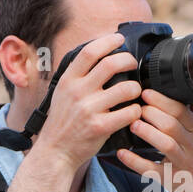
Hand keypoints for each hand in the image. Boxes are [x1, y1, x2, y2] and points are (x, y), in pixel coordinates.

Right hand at [6, 33, 141, 191]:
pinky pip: (129, 112)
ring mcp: (89, 110)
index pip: (89, 52)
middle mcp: (77, 92)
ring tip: (136, 93)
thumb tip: (99, 56)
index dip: (108, 41)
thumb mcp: (62, 93)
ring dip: (137, 89)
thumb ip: (78, 76)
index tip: (120, 39)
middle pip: (111, 64)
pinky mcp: (100, 127)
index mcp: (68, 80)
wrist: (55, 152)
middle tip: (134, 64)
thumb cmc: (63, 122)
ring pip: (126, 89)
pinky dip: (137, 111)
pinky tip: (134, 112)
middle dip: (129, 61)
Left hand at [115, 90, 192, 191]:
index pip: (181, 111)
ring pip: (166, 145)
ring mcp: (183, 164)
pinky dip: (135, 162)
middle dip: (152, 113)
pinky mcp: (171, 180)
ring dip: (147, 133)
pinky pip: (152, 170)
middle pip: (172, 125)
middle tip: (136, 107)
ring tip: (133, 124)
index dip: (162, 100)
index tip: (145, 92)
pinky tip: (122, 153)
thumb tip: (191, 88)